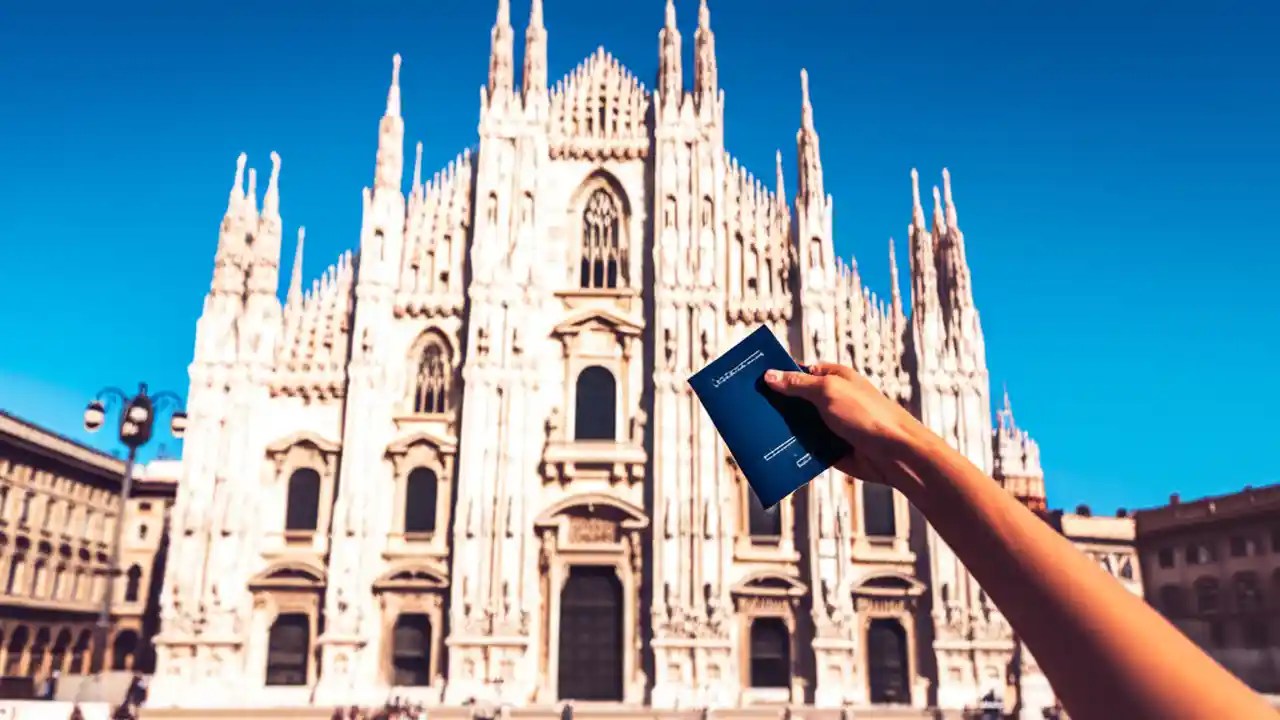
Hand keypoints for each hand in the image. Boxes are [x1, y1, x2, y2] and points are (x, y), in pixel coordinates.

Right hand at [764, 362, 923, 489]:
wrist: (894, 454)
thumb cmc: (867, 415)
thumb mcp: (829, 392)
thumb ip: (798, 384)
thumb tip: (770, 375)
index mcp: (833, 378)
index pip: (798, 371)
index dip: (777, 374)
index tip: (752, 379)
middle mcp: (830, 400)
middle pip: (794, 399)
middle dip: (774, 404)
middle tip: (746, 407)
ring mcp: (829, 425)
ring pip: (797, 425)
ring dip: (781, 428)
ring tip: (752, 430)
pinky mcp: (829, 448)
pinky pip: (804, 446)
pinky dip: (791, 448)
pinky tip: (770, 450)